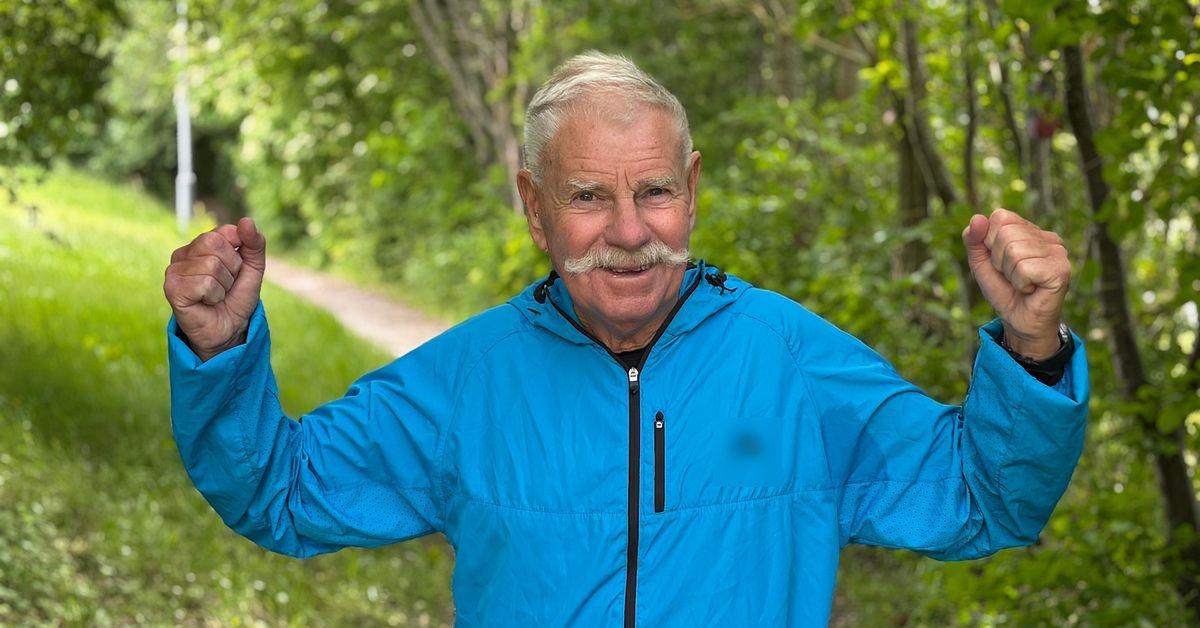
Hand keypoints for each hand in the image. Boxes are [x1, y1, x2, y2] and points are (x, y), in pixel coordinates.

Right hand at [164, 218, 266, 360]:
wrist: (229, 329)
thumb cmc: (237, 298)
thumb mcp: (253, 269)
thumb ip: (254, 244)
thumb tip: (246, 221)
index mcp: (202, 244)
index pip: (226, 231)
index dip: (239, 254)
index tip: (236, 270)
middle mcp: (184, 253)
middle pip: (215, 244)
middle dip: (231, 269)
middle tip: (225, 285)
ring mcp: (174, 270)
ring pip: (211, 265)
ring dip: (223, 286)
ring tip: (216, 296)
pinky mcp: (172, 288)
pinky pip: (203, 283)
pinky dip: (213, 296)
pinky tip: (206, 303)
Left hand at [962, 209, 1069, 359]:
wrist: (1019, 321)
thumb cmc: (1004, 290)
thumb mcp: (981, 263)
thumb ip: (974, 240)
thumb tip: (977, 218)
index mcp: (1029, 230)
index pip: (1000, 217)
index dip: (990, 242)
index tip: (999, 262)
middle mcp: (1047, 237)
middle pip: (1006, 233)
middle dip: (999, 260)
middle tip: (1011, 275)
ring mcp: (1057, 252)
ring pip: (1014, 250)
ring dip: (1010, 273)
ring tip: (1021, 283)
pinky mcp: (1061, 269)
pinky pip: (1025, 268)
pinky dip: (1020, 283)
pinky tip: (1031, 289)